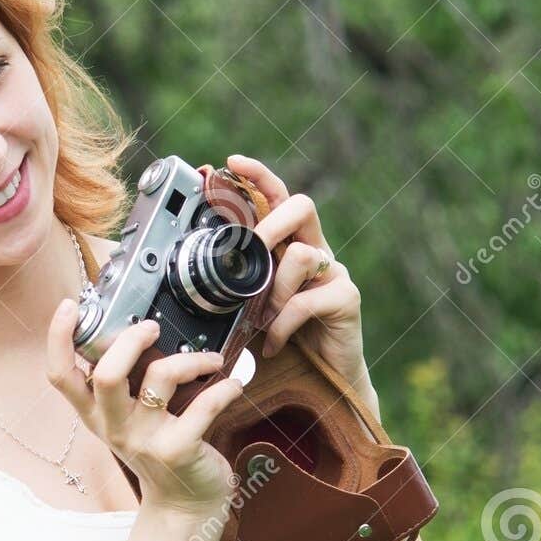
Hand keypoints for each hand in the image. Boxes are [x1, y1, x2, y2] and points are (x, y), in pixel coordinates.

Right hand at [46, 301, 246, 518]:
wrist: (184, 504)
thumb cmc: (159, 450)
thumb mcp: (129, 421)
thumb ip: (125, 386)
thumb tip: (139, 332)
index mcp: (96, 415)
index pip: (61, 377)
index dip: (58, 339)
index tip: (69, 306)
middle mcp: (114, 426)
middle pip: (108, 373)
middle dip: (132, 340)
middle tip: (152, 327)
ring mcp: (145, 440)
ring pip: (161, 377)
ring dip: (192, 358)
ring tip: (212, 359)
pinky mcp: (178, 450)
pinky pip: (205, 405)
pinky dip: (225, 388)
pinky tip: (234, 384)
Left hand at [201, 153, 378, 413]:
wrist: (323, 378)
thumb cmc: (282, 337)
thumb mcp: (251, 304)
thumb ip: (235, 282)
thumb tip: (193, 264)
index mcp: (289, 244)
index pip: (277, 197)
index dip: (258, 176)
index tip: (232, 162)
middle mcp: (315, 250)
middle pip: (301, 206)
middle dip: (271, 222)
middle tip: (252, 248)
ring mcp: (333, 272)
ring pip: (301, 254)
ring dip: (273, 290)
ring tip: (261, 319)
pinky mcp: (346, 298)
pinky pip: (307, 300)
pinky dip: (282, 324)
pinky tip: (271, 343)